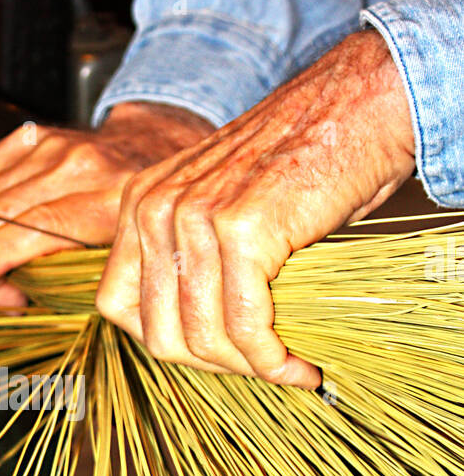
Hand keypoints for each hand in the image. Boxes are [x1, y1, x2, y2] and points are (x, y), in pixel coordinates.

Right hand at [0, 102, 213, 306]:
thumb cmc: (142, 219)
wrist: (156, 149)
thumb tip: (13, 302)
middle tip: (4, 295)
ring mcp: (47, 145)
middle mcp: (76, 164)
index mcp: (112, 201)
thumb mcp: (130, 260)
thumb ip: (78, 280)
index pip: (34, 226)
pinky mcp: (24, 136)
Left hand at [95, 31, 415, 387]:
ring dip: (248, 368)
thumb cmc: (302, 160)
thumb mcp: (220, 203)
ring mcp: (195, 218)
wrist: (358, 105)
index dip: (164, 343)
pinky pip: (246, 326)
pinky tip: (297, 367)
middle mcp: (155, 208)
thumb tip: (191, 337)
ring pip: (201, 336)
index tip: (212, 355)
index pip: (116, 306)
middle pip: (157, 331)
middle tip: (257, 368)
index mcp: (140, 203)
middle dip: (211, 365)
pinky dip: (272, 360)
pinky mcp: (243, 231)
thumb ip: (189, 256)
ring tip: (287, 370)